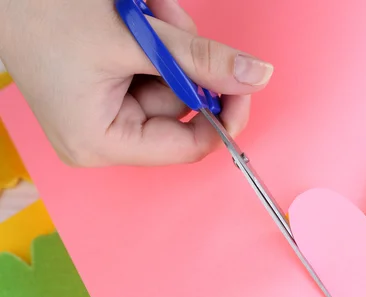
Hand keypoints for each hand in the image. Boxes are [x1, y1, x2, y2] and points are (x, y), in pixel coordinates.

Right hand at [0, 0, 273, 166]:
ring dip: (170, 42)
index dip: (222, 114)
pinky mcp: (108, 89)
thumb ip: (200, 59)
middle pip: (180, 109)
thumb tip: (256, 76)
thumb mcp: (132, 38)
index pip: (187, 145)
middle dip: (186, 61)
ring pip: (171, 83)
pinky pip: (153, 70)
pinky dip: (157, 41)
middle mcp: (105, 136)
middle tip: (169, 20)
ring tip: (145, 9)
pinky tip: (139, 15)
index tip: (243, 79)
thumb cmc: (40, 13)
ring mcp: (107, 112)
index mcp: (102, 142)